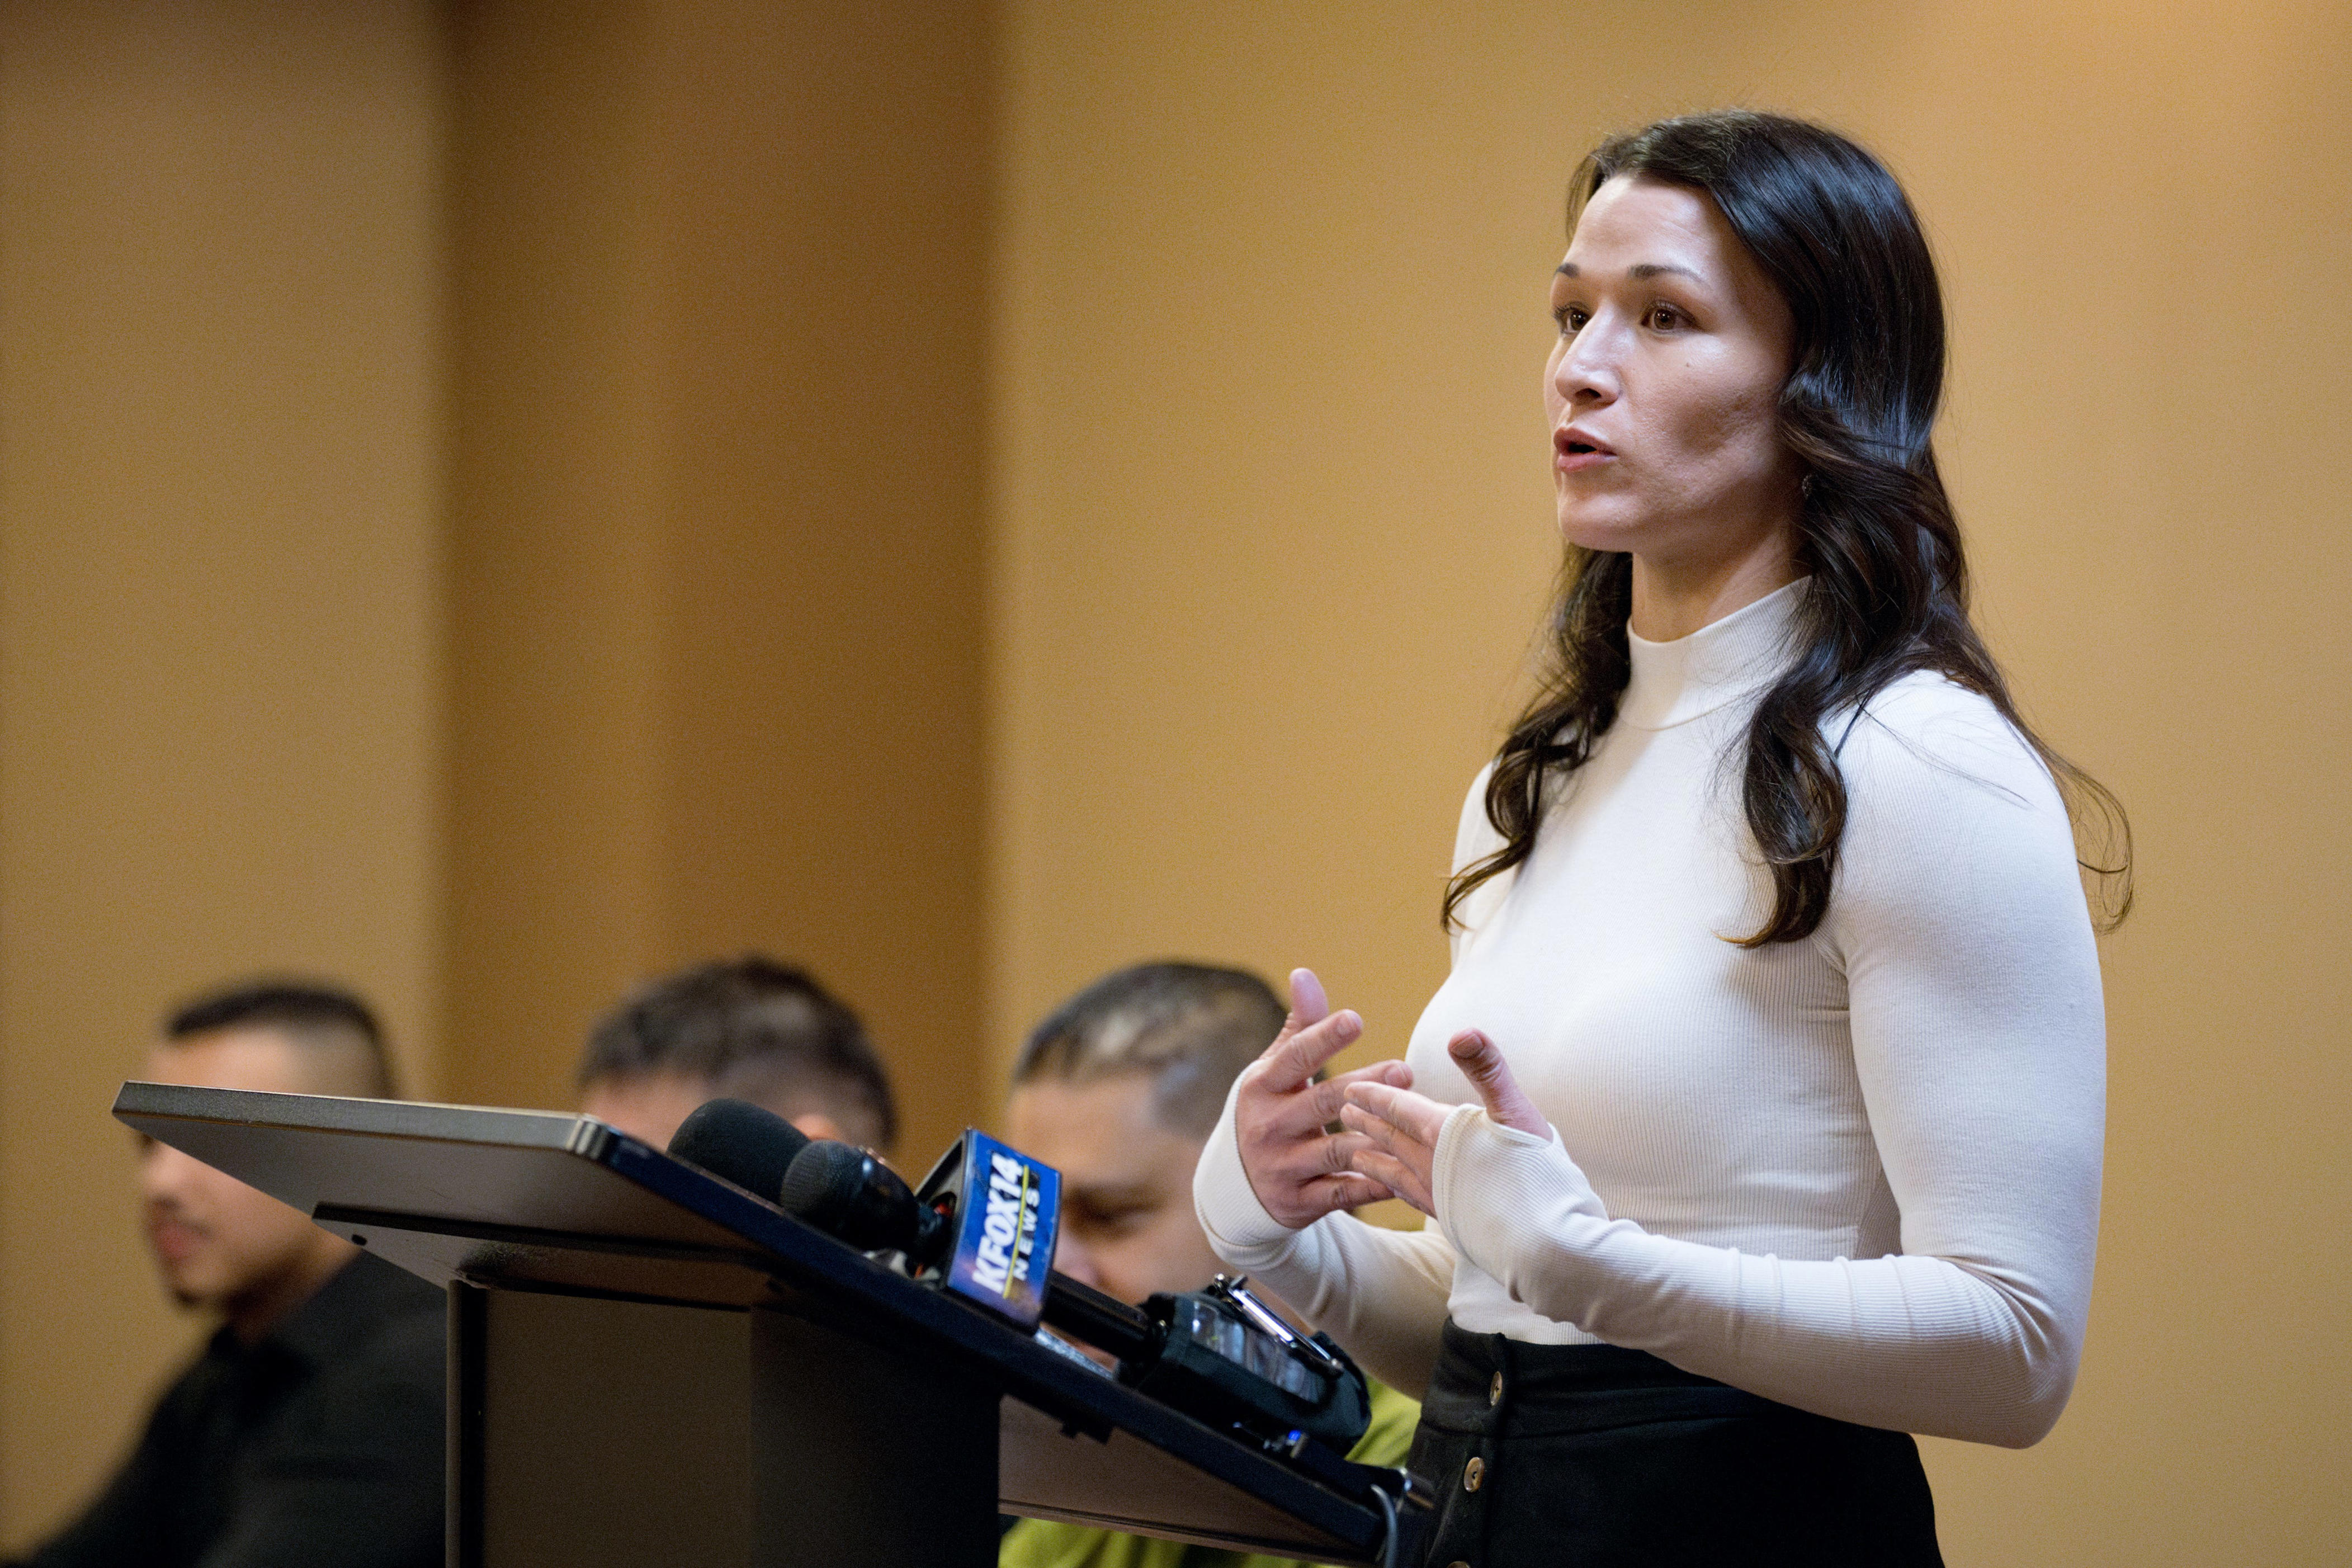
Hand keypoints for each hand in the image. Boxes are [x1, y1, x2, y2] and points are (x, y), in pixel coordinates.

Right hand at [1231, 969, 1415, 1227]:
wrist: (1236, 1188)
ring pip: (1335, 1152)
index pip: (1294, 1058)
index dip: (1323, 1038)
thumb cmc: (1268, 1110)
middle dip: (1362, 1087)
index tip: (1354, 1019)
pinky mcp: (1299, 1202)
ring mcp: (1281, 1167)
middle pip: (1321, 1103)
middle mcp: (1268, 1126)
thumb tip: (1304, 972)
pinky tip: (1405, 1174)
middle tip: (1404, 1070)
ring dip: (1375, 1138)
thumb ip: (1298, 1027)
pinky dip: (1373, 1187)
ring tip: (1411, 1124)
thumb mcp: (1273, 1072)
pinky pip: (1342, 1195)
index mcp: (1261, 1087)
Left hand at [1340, 1029, 1547, 1216]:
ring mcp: (1437, 1194)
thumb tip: (1461, 1032)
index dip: (1375, 1096)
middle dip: (1368, 1123)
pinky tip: (1396, 1190)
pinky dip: (1394, 1188)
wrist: (1544, 1241)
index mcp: (1442, 1132)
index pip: (1399, 1108)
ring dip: (1374, 1157)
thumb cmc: (1536, 1168)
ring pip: (1394, 1170)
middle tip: (1343, 1112)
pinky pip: (1409, 1197)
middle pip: (1391, 1138)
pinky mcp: (1448, 1219)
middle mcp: (1431, 1164)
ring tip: (1355, 1153)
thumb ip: (1488, 1069)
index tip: (1351, 1090)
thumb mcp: (1515, 1108)